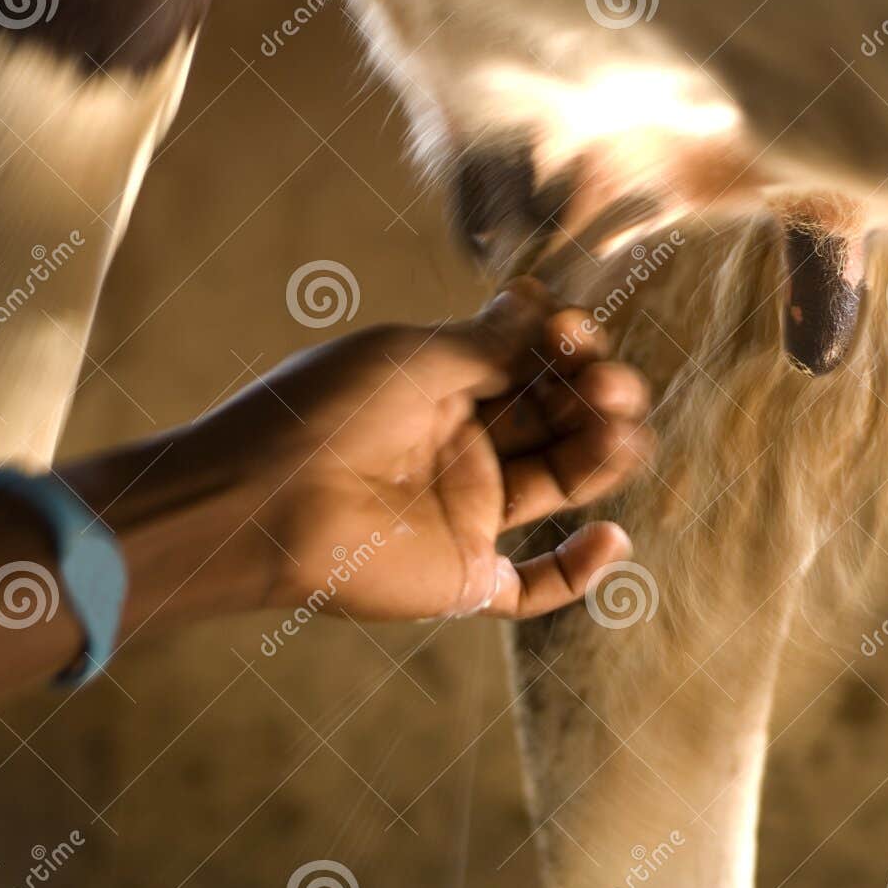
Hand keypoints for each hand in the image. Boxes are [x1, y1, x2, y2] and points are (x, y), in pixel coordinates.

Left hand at [208, 277, 651, 619]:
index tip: (577, 335)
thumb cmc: (323, 415)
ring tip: (623, 437)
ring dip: (601, 458)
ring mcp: (465, 515)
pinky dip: (578, 571)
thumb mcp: (411, 359)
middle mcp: (462, 450)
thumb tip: (539, 300)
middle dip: (594, 399)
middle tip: (613, 389)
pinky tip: (611, 539)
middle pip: (556, 422)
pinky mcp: (461, 578)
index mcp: (446, 390)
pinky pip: (533, 586)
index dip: (565, 350)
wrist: (263, 504)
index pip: (532, 367)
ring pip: (558, 486)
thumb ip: (486, 343)